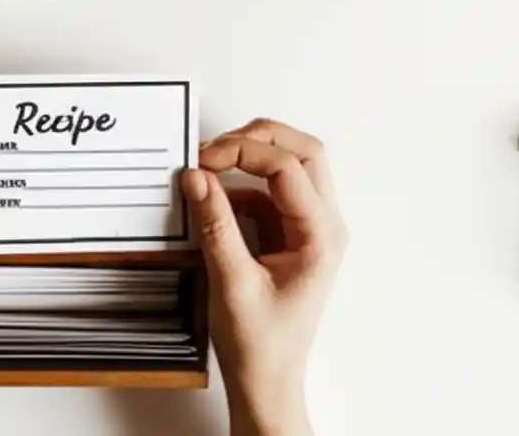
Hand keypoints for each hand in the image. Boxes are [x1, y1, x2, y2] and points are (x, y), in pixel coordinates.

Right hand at [181, 120, 346, 435]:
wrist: (267, 380)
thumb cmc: (260, 344)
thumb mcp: (231, 283)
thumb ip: (215, 225)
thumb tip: (196, 177)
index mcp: (321, 236)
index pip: (288, 167)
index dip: (243, 153)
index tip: (202, 160)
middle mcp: (323, 226)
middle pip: (303, 152)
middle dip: (258, 139)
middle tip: (213, 147)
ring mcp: (308, 228)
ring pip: (291, 166)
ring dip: (251, 157)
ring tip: (209, 164)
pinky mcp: (288, 234)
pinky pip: (269, 191)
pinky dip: (241, 184)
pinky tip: (212, 196)